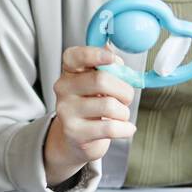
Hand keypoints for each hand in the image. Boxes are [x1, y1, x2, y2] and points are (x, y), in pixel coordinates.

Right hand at [44, 46, 135, 185]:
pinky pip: (110, 128)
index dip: (94, 54)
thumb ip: (108, 66)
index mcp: (70, 70)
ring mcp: (66, 111)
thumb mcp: (96, 81)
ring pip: (109, 105)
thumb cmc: (92, 104)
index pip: (74, 56)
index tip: (112, 59)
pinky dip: (125, 128)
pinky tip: (127, 128)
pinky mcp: (75, 132)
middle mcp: (64, 88)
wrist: (76, 137)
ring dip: (124, 112)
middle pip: (101, 80)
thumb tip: (115, 57)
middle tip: (127, 97)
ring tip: (120, 114)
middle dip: (124, 90)